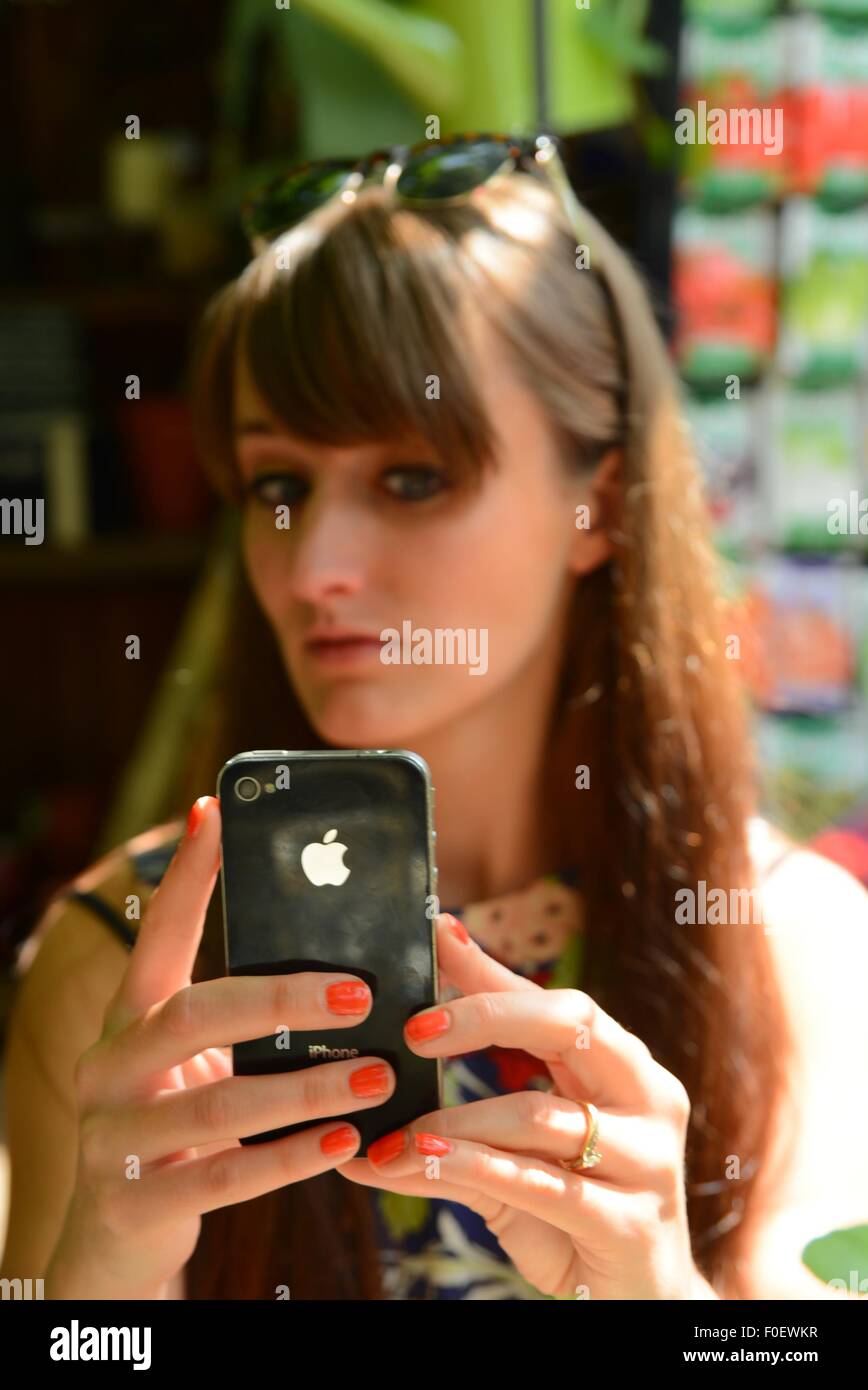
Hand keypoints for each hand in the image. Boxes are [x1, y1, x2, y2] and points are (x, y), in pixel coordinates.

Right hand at [45, 796, 394, 1299]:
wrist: (113, 1240)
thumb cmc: (178, 1127)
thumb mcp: (195, 1066)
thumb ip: (243, 1024)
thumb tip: (348, 973)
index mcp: (129, 1020)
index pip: (158, 933)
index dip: (190, 875)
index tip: (218, 811)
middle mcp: (111, 1067)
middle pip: (193, 1014)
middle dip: (281, 998)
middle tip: (359, 990)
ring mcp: (114, 1137)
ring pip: (219, 1103)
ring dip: (307, 1089)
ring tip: (377, 1075)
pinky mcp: (133, 1203)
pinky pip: (224, 1176)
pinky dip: (291, 1159)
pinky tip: (346, 1143)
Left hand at [338, 914, 713, 1299]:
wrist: (638, 1306)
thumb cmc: (572, 1216)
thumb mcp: (517, 1155)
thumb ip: (457, 1118)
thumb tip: (367, 1088)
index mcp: (625, 1067)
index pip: (554, 999)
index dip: (491, 972)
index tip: (433, 943)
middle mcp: (648, 1098)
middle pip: (570, 1022)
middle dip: (485, 1015)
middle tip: (414, 1030)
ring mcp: (647, 1161)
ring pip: (537, 1115)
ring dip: (454, 1124)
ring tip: (396, 1136)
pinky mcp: (630, 1223)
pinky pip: (540, 1185)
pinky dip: (472, 1171)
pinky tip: (423, 1164)